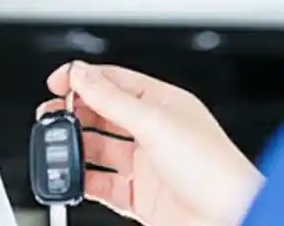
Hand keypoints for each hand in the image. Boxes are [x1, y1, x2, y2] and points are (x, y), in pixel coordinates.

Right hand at [36, 62, 263, 225]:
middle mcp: (155, 133)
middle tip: (49, 117)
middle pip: (103, 115)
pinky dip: (85, 182)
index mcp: (163, 104)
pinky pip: (104, 186)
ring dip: (76, 149)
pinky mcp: (144, 198)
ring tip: (57, 148)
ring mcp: (149, 166)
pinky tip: (74, 179)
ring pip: (100, 151)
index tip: (55, 84)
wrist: (235, 222)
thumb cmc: (214, 170)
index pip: (114, 81)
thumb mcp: (154, 123)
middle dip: (73, 114)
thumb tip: (79, 72)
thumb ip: (111, 99)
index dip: (82, 79)